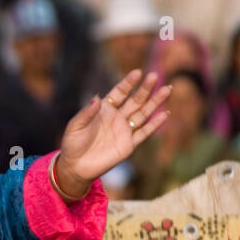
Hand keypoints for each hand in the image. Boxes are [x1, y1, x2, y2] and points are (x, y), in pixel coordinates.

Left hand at [54, 69, 171, 194]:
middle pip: (135, 100)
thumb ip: (86, 113)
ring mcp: (124, 130)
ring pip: (143, 114)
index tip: (137, 73)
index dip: (128, 83)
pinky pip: (144, 133)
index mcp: (105, 109)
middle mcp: (117, 117)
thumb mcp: (75, 126)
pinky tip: (165, 114)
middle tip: (154, 76)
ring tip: (167, 89)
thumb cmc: (73, 143)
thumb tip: (97, 98)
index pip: (120, 92)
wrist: (75, 166)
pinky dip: (154, 124)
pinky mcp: (128, 145)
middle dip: (145, 89)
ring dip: (155, 102)